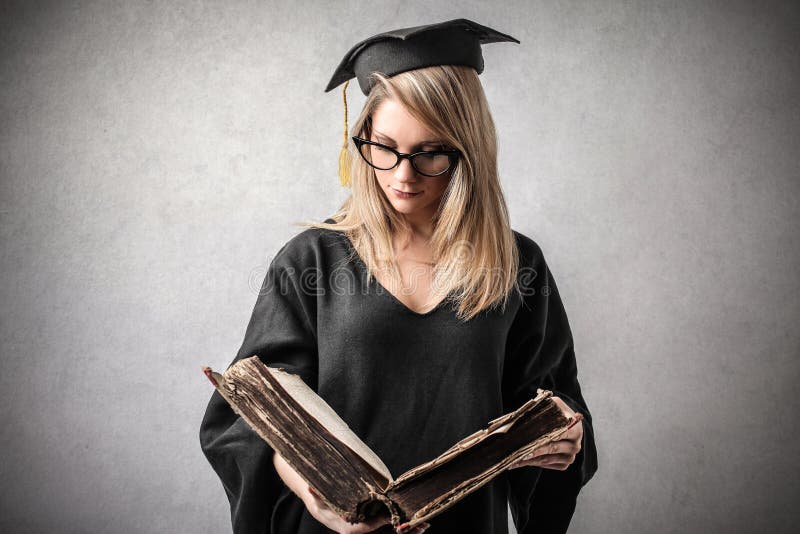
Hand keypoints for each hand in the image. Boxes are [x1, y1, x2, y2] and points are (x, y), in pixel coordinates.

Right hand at [273, 451, 428, 532]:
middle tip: (418, 527)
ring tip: (423, 526)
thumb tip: (309, 487)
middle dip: (400, 531)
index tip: (390, 518)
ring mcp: (367, 529)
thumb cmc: (319, 500)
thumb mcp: (315, 497)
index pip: (365, 527)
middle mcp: (358, 530)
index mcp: (346, 527)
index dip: (378, 523)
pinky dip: (400, 527)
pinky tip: (415, 524)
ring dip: (405, 530)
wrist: (321, 505)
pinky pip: (388, 529)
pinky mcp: (372, 525)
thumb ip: (314, 494)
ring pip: (388, 533)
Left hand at [507, 396, 582, 470]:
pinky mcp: (563, 464)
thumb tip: (526, 412)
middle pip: (553, 448)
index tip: (535, 439)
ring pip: (548, 459)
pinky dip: (532, 463)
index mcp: (575, 429)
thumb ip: (544, 407)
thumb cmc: (556, 411)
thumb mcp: (553, 404)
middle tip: (520, 452)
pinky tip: (518, 462)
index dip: (549, 436)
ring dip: (530, 459)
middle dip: (535, 450)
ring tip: (514, 459)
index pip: (562, 433)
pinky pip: (547, 465)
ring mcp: (570, 456)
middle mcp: (575, 445)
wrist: (564, 422)